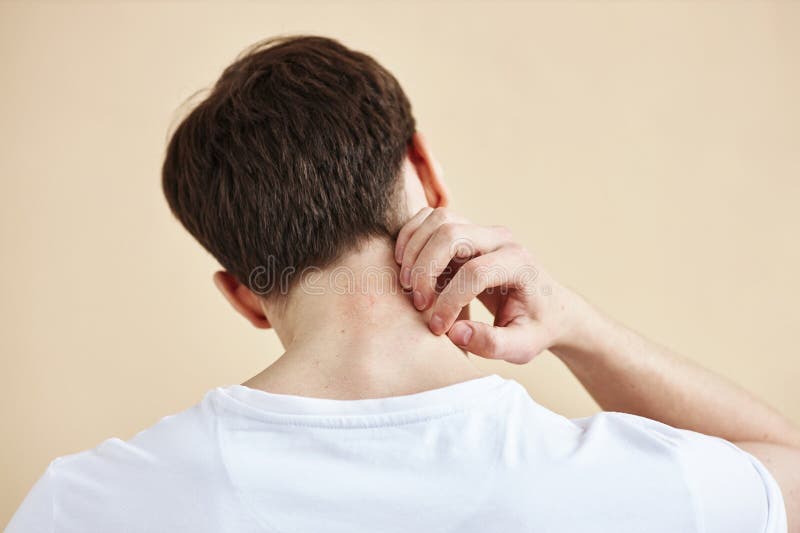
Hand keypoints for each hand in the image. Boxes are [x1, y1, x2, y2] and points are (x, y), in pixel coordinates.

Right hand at [394, 207, 586, 363]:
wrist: (548, 307)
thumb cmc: (535, 327)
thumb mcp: (522, 346)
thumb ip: (492, 344)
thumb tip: (455, 333)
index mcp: (519, 264)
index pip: (475, 272)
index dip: (450, 301)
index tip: (439, 328)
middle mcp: (500, 239)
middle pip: (451, 234)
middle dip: (425, 269)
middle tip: (419, 303)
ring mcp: (482, 231)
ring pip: (439, 220)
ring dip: (415, 250)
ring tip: (408, 284)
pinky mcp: (466, 232)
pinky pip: (432, 219)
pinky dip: (412, 237)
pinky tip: (407, 266)